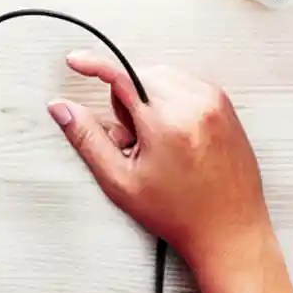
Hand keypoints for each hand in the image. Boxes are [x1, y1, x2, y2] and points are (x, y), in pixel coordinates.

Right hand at [47, 55, 270, 273]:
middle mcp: (195, 104)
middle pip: (139, 75)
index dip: (93, 66)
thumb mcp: (121, 181)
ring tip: (157, 142)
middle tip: (135, 143)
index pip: (120, 76)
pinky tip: (175, 136)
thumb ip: (87, 138)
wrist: (229, 231)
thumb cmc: (180, 214)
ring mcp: (215, 103)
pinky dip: (170, 101)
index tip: (76, 61)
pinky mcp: (226, 106)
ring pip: (161, 77)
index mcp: (166, 122)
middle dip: (126, 102)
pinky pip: (185, 84)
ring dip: (148, 100)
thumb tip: (62, 109)